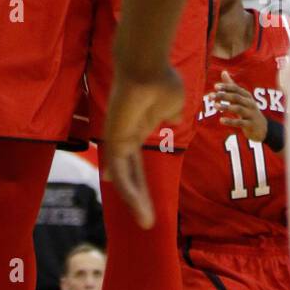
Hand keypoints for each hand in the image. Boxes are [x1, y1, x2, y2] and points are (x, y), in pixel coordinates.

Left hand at [102, 65, 184, 228]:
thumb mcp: (173, 103)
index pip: (135, 160)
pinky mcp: (115, 141)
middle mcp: (125, 136)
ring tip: (147, 222)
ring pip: (124, 178)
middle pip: (130, 174)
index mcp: (138, 128)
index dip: (136, 179)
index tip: (139, 197)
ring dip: (135, 201)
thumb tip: (174, 118)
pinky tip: (139, 208)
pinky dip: (129, 191)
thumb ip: (171, 114)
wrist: (148, 67)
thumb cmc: (161, 81)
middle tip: (147, 220)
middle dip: (137, 196)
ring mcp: (118, 139)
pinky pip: (122, 172)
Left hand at [215, 71, 266, 142]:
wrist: (262, 128)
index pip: (236, 88)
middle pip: (236, 97)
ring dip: (226, 107)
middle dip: (223, 96)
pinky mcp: (250, 124)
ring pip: (238, 109)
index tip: (215, 86)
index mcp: (246, 95)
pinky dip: (230, 121)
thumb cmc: (248, 110)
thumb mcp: (241, 97)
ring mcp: (251, 114)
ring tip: (215, 106)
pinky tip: (221, 120)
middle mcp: (249, 103)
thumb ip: (231, 86)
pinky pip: (240, 122)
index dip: (226, 87)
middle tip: (210, 96)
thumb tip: (223, 72)